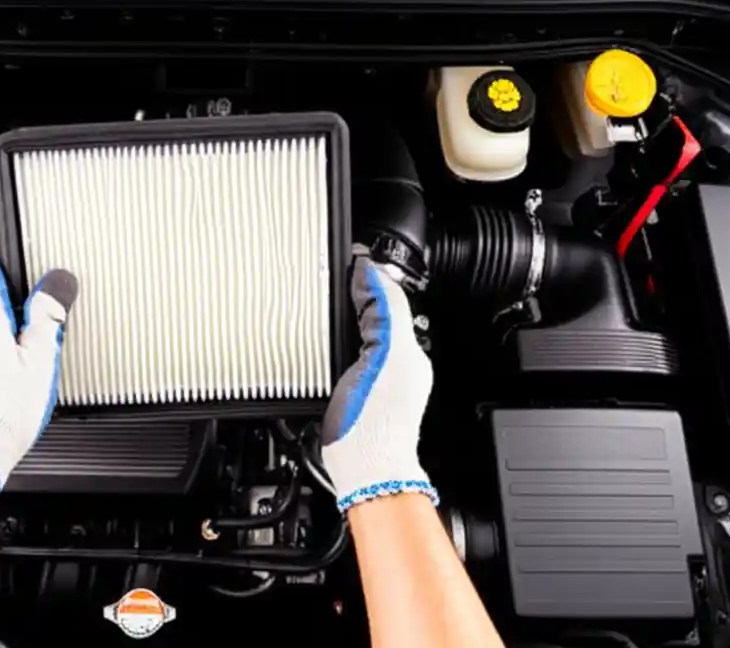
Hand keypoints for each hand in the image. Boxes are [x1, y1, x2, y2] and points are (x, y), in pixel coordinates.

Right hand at [321, 253, 436, 511]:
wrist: (363, 468)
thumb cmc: (377, 424)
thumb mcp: (387, 354)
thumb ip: (385, 312)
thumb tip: (374, 273)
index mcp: (408, 350)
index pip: (389, 299)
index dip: (367, 277)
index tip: (347, 260)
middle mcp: (395, 362)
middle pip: (372, 314)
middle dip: (354, 295)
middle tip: (331, 278)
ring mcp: (373, 378)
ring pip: (358, 333)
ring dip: (342, 317)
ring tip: (326, 301)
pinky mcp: (351, 392)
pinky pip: (344, 354)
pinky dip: (332, 341)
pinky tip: (321, 341)